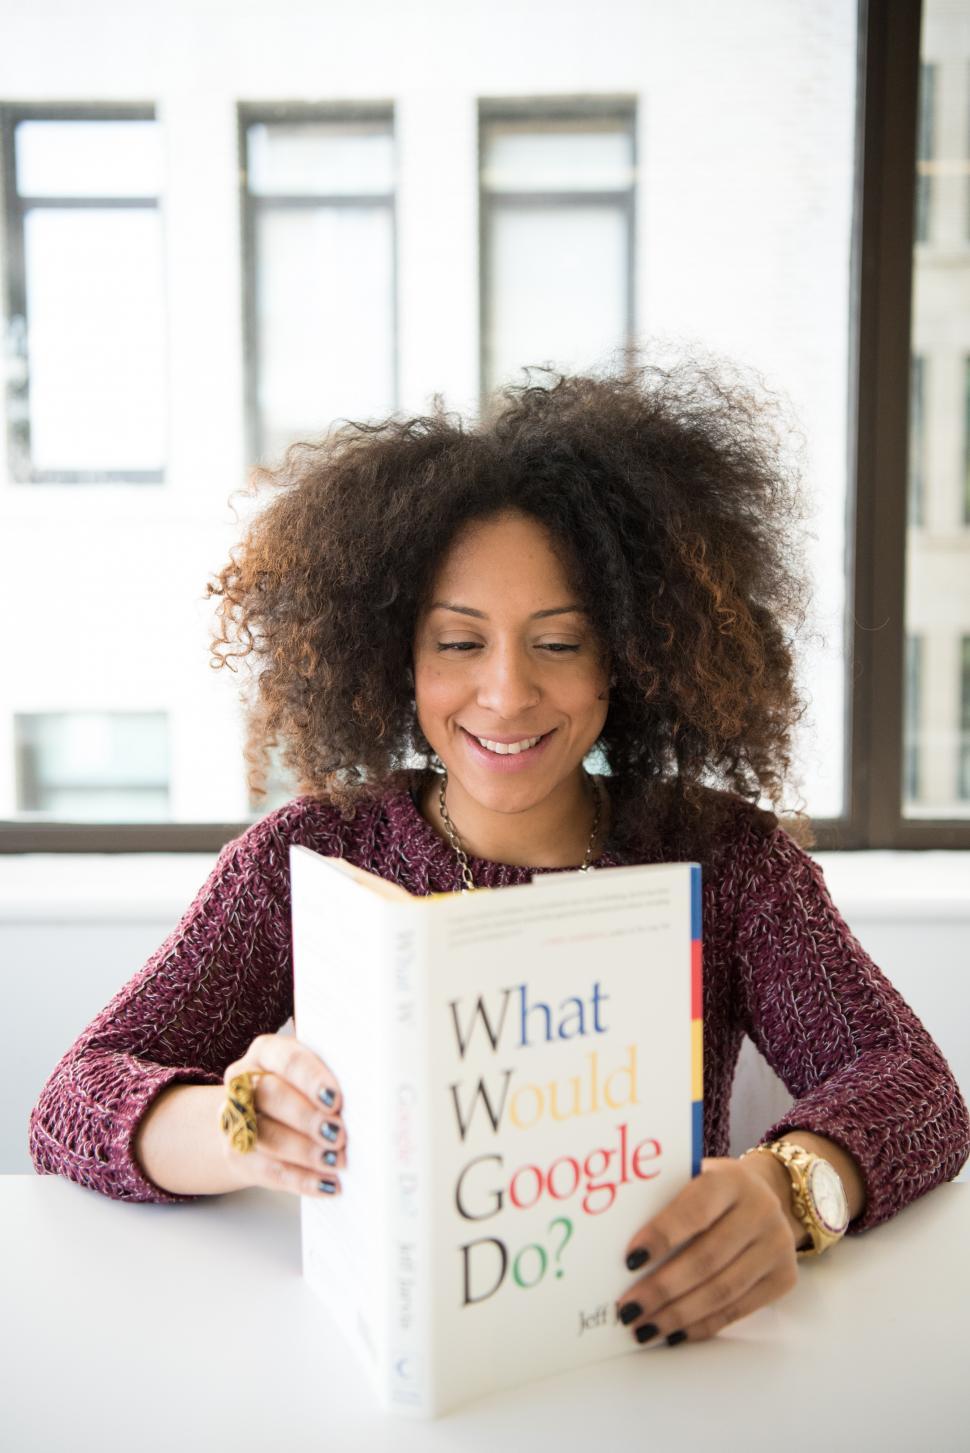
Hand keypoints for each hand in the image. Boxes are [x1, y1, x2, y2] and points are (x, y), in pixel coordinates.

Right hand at [220, 1034, 346, 1198]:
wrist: (254, 1118)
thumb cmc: (298, 1090)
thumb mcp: (311, 1074)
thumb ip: (332, 1079)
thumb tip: (372, 1094)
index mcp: (267, 1052)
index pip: (287, 1060)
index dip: (311, 1079)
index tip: (336, 1099)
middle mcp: (244, 1081)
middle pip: (271, 1096)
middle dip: (307, 1117)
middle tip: (339, 1134)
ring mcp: (235, 1119)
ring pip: (266, 1136)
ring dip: (305, 1151)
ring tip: (336, 1161)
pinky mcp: (237, 1154)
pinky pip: (269, 1170)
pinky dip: (302, 1180)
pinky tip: (328, 1184)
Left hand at [616, 1156, 799, 1346]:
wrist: (767, 1194)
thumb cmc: (711, 1190)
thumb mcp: (692, 1178)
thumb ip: (664, 1200)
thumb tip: (613, 1243)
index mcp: (731, 1179)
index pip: (694, 1211)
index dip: (661, 1236)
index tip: (629, 1261)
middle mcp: (761, 1210)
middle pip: (708, 1259)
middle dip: (663, 1289)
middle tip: (628, 1310)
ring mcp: (777, 1246)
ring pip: (723, 1290)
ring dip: (679, 1315)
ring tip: (645, 1328)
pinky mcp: (785, 1277)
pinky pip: (739, 1309)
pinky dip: (703, 1325)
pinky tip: (675, 1332)